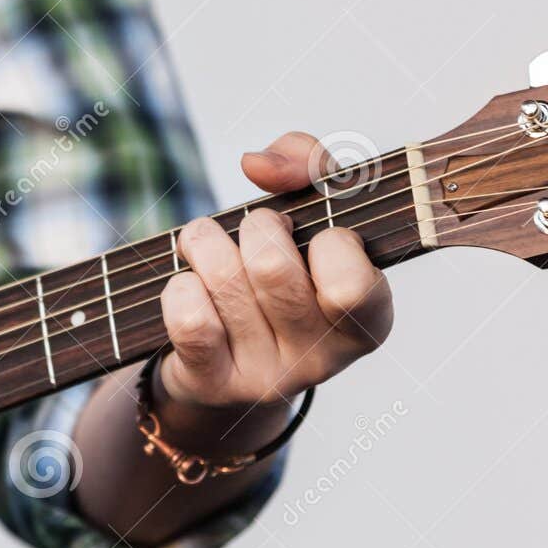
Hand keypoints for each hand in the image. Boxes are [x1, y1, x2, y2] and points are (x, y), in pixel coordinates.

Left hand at [159, 131, 394, 408]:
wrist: (230, 357)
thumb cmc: (284, 269)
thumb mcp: (314, 210)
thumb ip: (308, 163)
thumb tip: (258, 165)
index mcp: (368, 319)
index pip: (351, 283)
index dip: (329, 241)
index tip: (320, 235)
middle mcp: (324, 359)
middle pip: (272, 269)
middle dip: (255, 226)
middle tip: (256, 230)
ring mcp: (269, 378)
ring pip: (223, 282)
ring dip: (206, 243)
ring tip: (209, 245)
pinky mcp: (216, 385)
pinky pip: (188, 318)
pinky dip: (180, 285)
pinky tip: (190, 284)